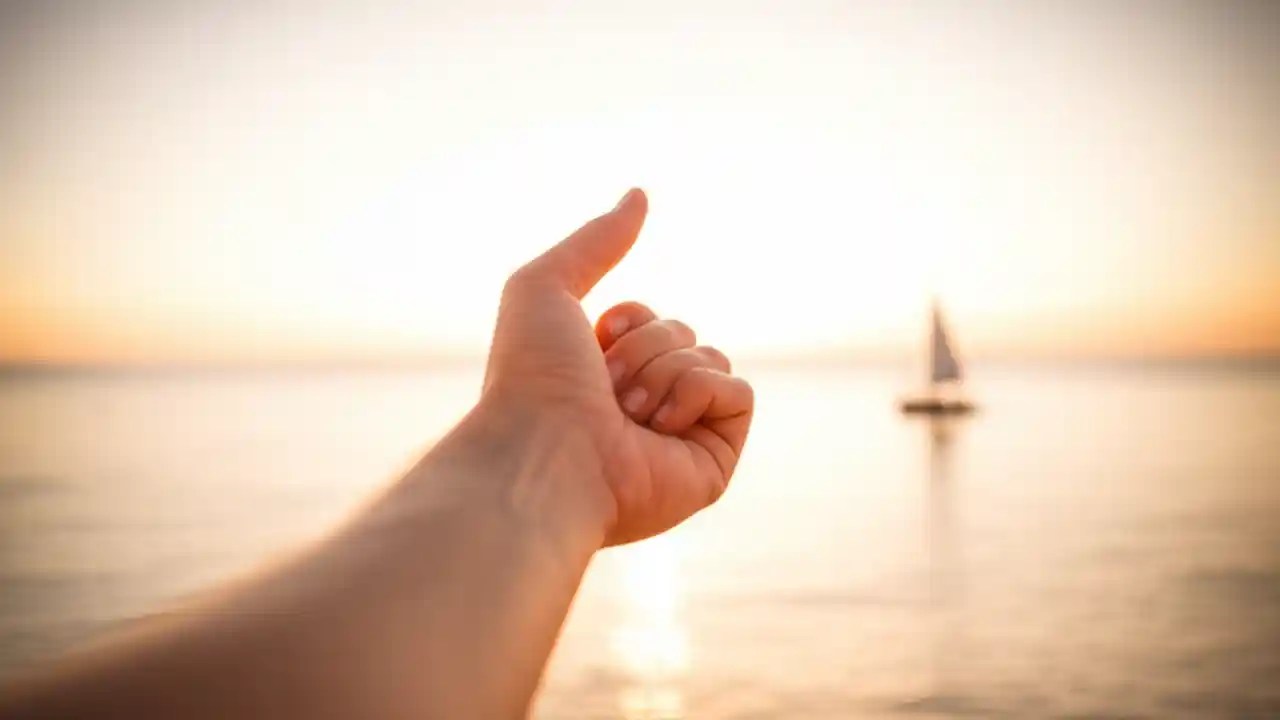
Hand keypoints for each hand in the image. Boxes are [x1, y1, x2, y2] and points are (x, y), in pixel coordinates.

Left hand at [481, 189, 753, 544]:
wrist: (545, 453)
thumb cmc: (532, 379)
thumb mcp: (546, 285)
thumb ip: (595, 240)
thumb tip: (640, 196)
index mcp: (603, 380)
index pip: (649, 319)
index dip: (627, 321)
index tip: (591, 348)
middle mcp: (642, 410)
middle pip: (684, 333)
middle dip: (646, 347)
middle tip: (605, 389)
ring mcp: (679, 439)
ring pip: (713, 358)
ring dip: (666, 372)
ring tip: (627, 414)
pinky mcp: (713, 465)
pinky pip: (740, 394)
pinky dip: (701, 394)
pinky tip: (660, 428)